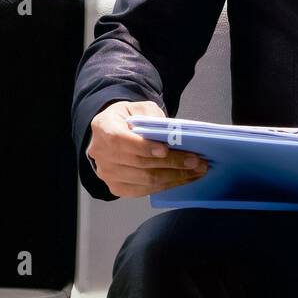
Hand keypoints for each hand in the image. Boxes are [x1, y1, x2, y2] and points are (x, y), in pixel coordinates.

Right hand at [87, 99, 210, 198]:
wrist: (111, 135)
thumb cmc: (127, 119)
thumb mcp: (138, 107)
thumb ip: (152, 117)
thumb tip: (172, 134)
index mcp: (103, 128)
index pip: (120, 140)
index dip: (144, 147)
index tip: (166, 150)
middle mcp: (101, 154)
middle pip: (139, 163)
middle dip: (172, 163)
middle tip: (196, 161)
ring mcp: (108, 174)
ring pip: (145, 180)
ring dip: (175, 177)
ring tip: (196, 171)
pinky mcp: (117, 188)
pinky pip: (145, 190)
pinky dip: (167, 185)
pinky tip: (183, 179)